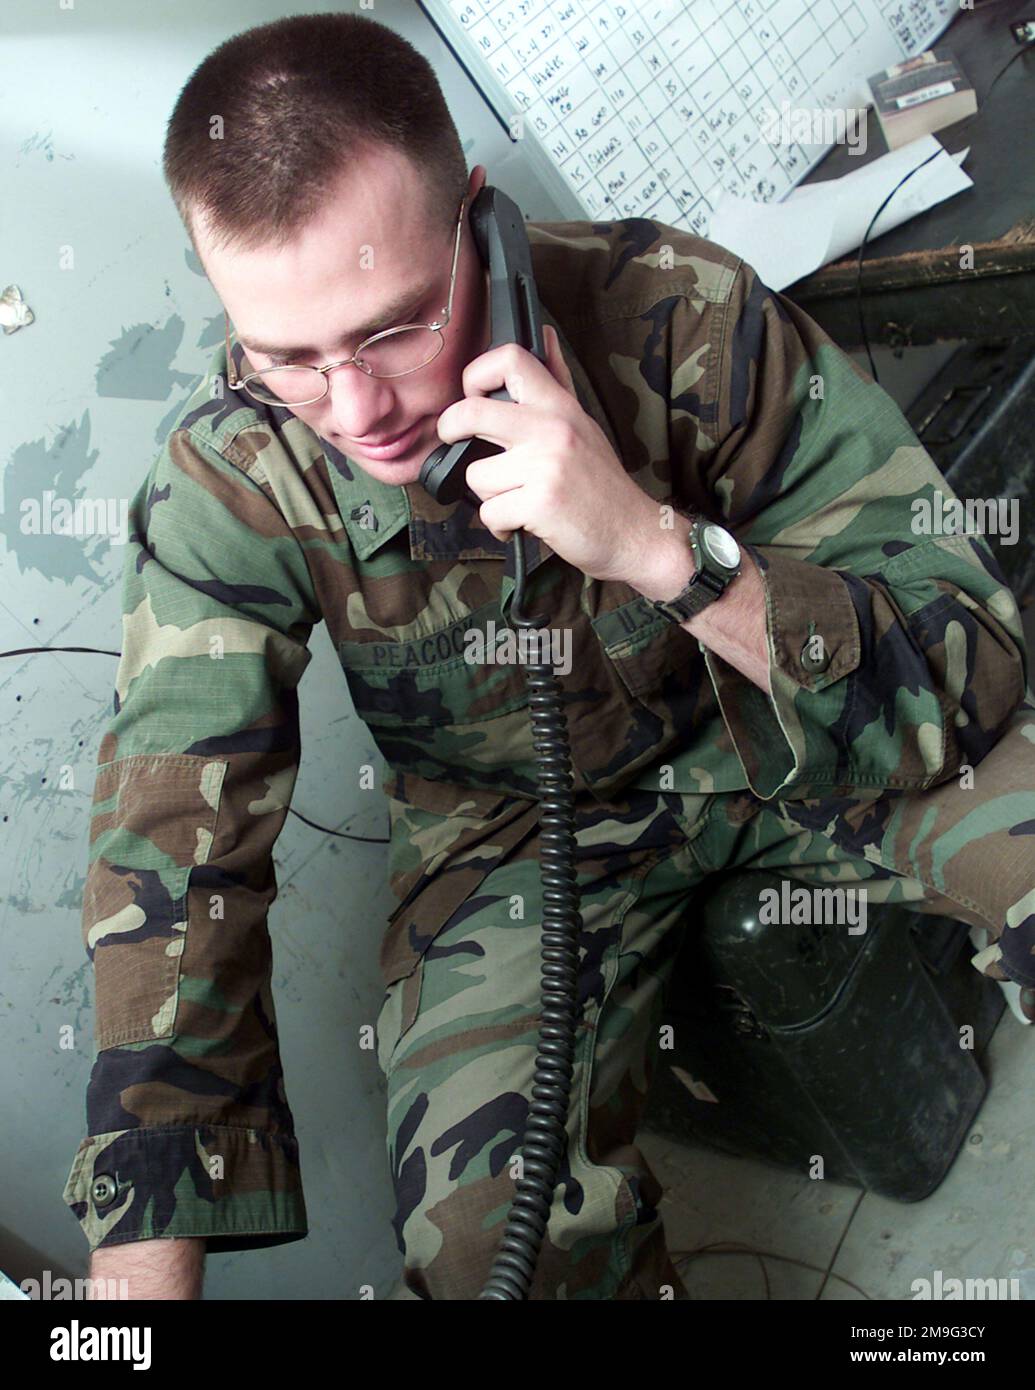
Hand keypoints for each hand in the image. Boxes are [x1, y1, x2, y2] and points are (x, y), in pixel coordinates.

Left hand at [434, 324, 658, 584]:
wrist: (633, 533)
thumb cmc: (602, 483)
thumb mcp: (583, 424)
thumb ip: (558, 382)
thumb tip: (545, 335)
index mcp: (559, 407)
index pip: (510, 359)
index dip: (476, 374)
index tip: (472, 397)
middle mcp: (552, 429)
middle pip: (471, 412)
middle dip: (450, 428)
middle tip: (453, 439)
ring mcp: (545, 466)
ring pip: (477, 476)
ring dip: (490, 496)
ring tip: (517, 500)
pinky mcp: (540, 503)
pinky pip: (490, 513)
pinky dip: (500, 526)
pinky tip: (522, 523)